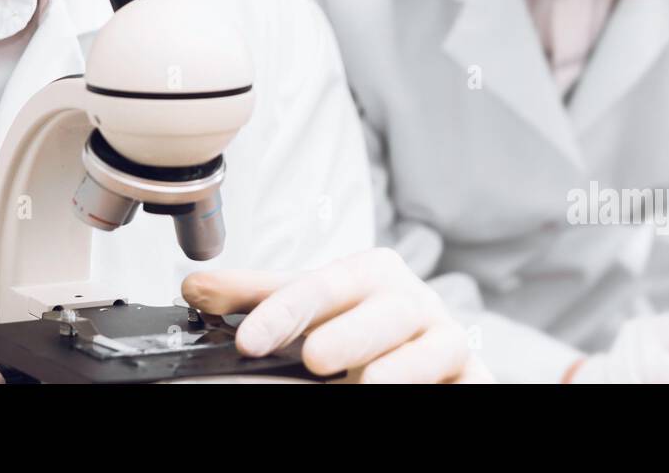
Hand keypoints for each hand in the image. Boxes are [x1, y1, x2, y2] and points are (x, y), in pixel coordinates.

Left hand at [182, 247, 492, 382]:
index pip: (326, 284)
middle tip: (315, 359)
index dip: (287, 309)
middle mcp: (414, 300)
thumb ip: (257, 299)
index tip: (249, 339)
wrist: (428, 359)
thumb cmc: (364, 329)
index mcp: (372, 274)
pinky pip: (464, 377)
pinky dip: (440, 385)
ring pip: (433, 345)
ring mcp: (447, 337)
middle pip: (385, 311)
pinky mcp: (473, 374)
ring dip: (400, 367)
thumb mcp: (310, 310)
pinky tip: (403, 393)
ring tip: (369, 385)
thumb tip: (195, 286)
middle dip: (350, 334)